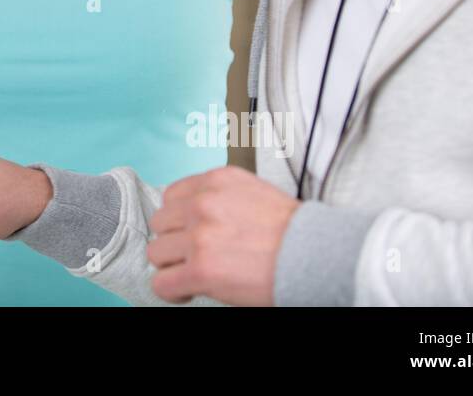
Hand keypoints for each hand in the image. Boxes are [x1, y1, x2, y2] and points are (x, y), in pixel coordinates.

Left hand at [147, 165, 299, 305]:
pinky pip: (161, 283)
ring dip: (173, 266)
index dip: (179, 220)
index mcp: (215, 180)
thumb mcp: (253, 193)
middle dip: (175, 242)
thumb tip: (191, 215)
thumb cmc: (292, 231)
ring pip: (156, 253)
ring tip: (195, 274)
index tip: (192, 233)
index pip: (171, 196)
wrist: (316, 255)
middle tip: (196, 256)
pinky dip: (173, 291)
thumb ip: (218, 197)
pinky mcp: (201, 269)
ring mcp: (199, 235)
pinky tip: (190, 290)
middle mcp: (203, 203)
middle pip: (160, 223)